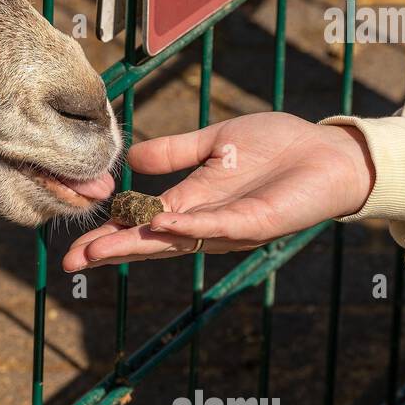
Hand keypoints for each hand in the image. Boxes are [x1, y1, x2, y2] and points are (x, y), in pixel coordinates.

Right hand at [62, 112, 374, 270]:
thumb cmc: (280, 146)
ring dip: (139, 246)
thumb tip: (134, 158)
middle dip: (112, 251)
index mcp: (192, 204)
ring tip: (101, 250)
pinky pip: (218, 225)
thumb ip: (176, 151)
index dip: (108, 236)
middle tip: (74, 262)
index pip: (141, 226)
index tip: (74, 251)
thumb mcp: (216, 142)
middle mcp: (205, 223)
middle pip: (150, 243)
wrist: (331, 152)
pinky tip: (161, 224)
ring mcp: (230, 226)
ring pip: (176, 241)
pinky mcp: (258, 222)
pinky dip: (189, 227)